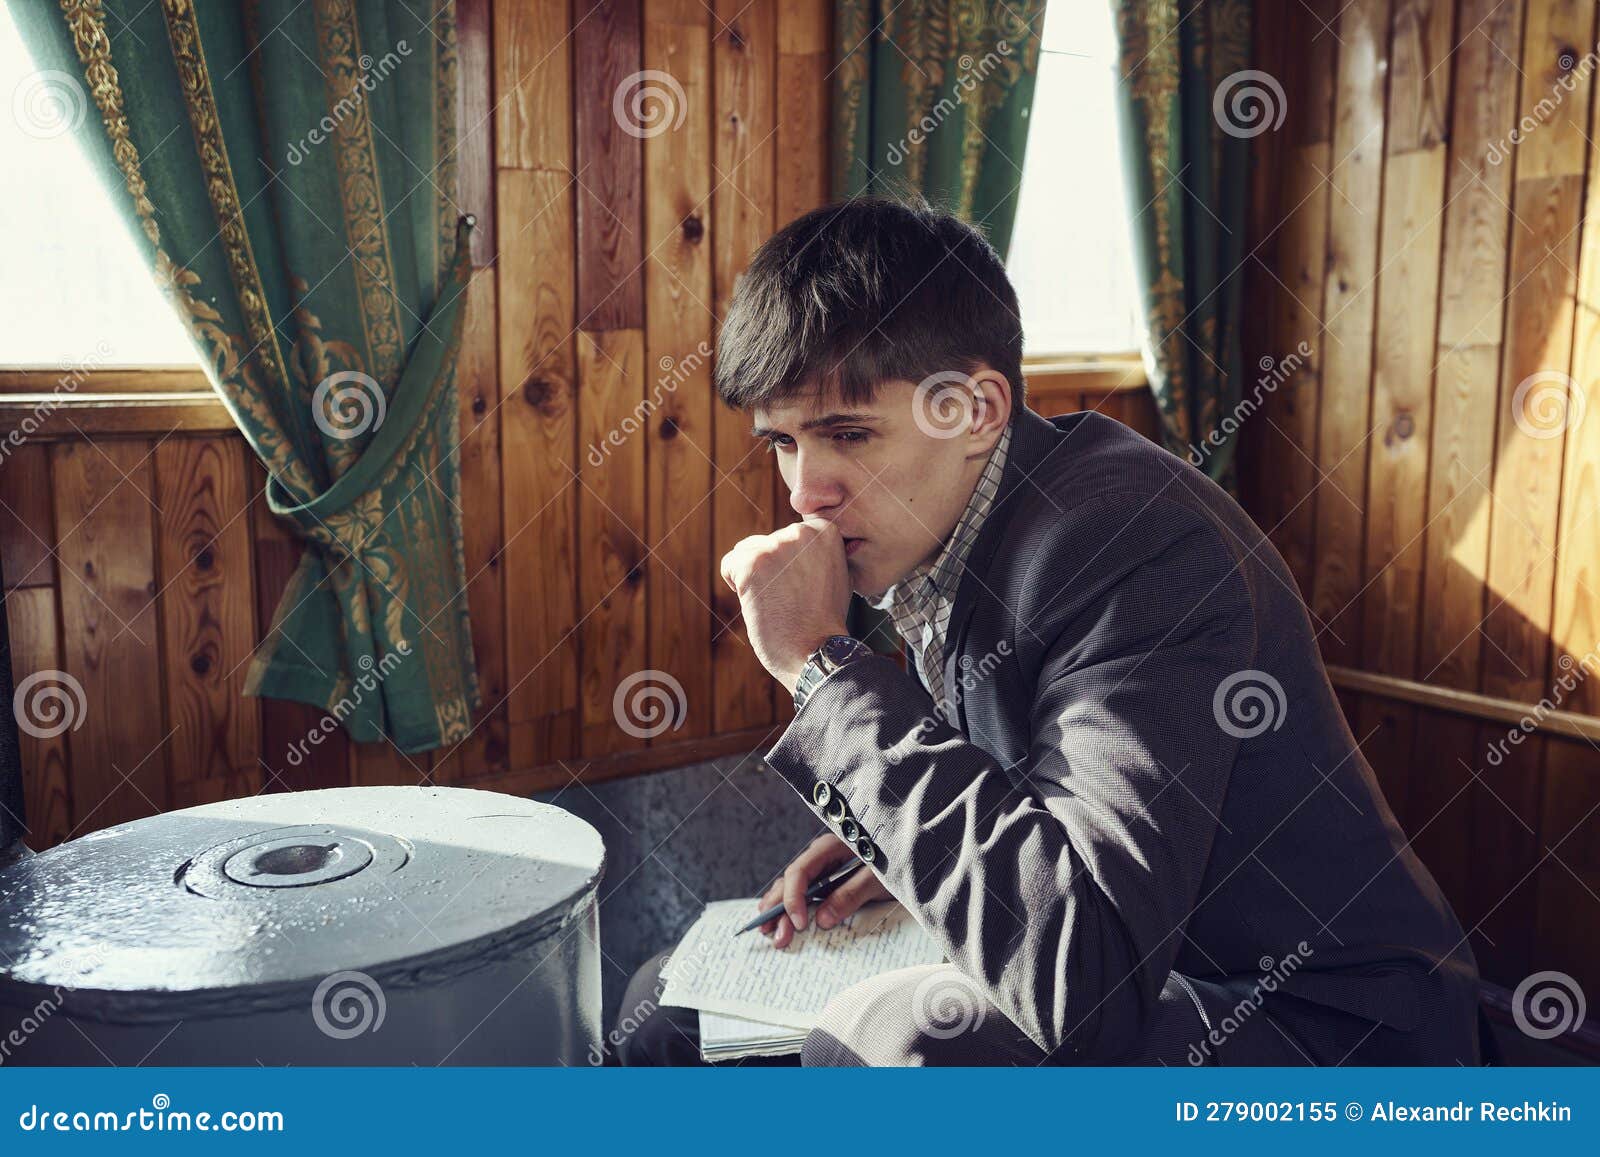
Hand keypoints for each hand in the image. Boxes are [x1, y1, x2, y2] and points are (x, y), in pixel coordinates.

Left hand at [719, 520, 852, 694]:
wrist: (815, 652)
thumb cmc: (824, 621)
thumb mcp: (836, 575)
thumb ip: (817, 553)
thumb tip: (799, 541)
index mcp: (824, 531)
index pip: (789, 535)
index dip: (790, 565)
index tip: (804, 588)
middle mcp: (800, 532)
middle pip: (766, 543)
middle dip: (772, 571)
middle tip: (791, 600)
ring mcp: (775, 547)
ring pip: (746, 552)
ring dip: (754, 578)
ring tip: (777, 603)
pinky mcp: (751, 564)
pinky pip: (729, 565)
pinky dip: (736, 587)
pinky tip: (759, 604)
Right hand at [756, 833, 895, 948]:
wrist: (916, 855)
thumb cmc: (897, 861)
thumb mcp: (877, 879)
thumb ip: (850, 895)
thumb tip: (821, 919)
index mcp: (829, 847)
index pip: (800, 871)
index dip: (793, 898)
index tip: (798, 924)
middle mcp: (822, 856)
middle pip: (791, 881)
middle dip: (779, 908)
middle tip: (772, 935)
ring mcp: (824, 869)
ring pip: (794, 888)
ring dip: (781, 910)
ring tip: (770, 932)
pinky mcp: (831, 881)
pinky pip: (806, 893)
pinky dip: (793, 907)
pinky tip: (783, 919)